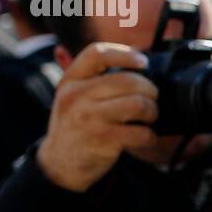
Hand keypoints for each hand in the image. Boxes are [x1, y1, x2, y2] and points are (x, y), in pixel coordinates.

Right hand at [36, 43, 159, 192]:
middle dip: (149, 90)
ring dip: (152, 112)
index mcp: (71, 80)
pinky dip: (150, 136)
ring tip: (148, 117)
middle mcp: (77, 96)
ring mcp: (89, 118)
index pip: (97, 53)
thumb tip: (134, 48)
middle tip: (151, 99)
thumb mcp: (73, 94)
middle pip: (128, 80)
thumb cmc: (75, 124)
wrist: (59, 163)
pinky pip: (141, 132)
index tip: (143, 62)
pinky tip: (144, 136)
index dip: (125, 54)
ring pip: (138, 104)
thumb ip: (95, 74)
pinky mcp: (103, 140)